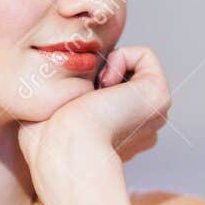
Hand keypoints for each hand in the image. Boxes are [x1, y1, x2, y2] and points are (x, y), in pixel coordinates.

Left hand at [17, 45, 170, 176]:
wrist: (65, 149)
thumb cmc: (46, 142)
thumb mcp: (44, 114)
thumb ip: (56, 95)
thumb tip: (55, 72)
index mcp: (116, 136)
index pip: (103, 94)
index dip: (84, 85)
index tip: (70, 103)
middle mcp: (138, 127)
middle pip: (117, 78)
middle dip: (97, 75)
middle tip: (82, 97)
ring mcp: (152, 114)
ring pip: (130, 66)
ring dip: (106, 68)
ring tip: (93, 94)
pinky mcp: (160, 97)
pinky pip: (144, 55)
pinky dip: (120, 58)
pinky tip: (105, 85)